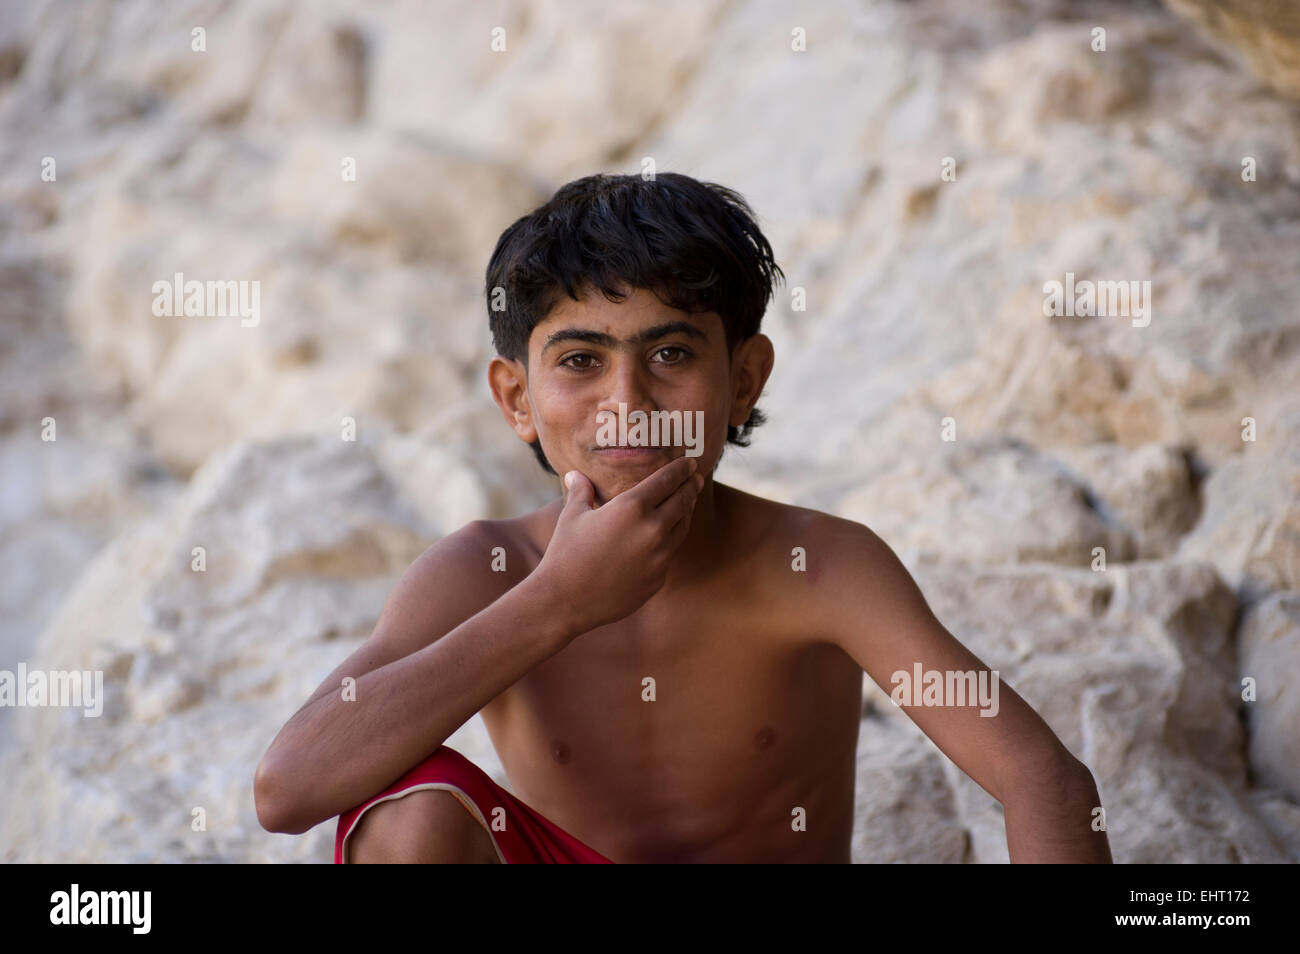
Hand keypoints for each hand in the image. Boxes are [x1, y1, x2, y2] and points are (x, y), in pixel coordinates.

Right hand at [533, 455, 704, 635]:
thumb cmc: (565, 554)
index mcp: (631, 507)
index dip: (681, 469)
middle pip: (682, 502)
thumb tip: (575, 473)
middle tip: (697, 478)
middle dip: (691, 487)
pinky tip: (667, 536)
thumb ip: (580, 490)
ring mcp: (659, 556)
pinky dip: (670, 541)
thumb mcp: (571, 516)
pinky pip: (669, 553)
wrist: (566, 601)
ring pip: (682, 528)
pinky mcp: (658, 578)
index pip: (666, 480)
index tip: (690, 462)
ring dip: (686, 512)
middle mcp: (652, 529)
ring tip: (688, 503)